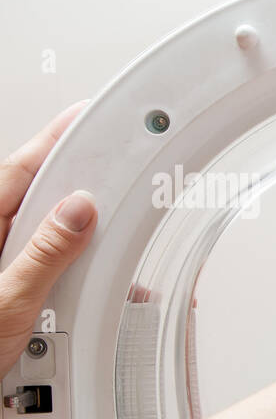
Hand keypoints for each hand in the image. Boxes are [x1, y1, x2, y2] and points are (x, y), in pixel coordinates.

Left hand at [0, 102, 97, 375]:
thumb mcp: (5, 303)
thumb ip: (43, 254)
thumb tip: (79, 209)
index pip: (22, 168)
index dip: (58, 138)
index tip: (89, 115)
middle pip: (38, 200)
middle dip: (82, 194)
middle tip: (120, 177)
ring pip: (48, 240)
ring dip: (84, 247)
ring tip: (116, 251)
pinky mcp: (8, 295)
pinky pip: (49, 274)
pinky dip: (79, 282)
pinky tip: (103, 293)